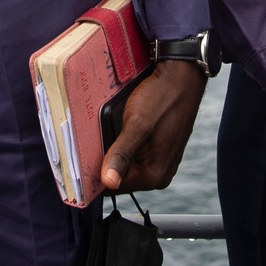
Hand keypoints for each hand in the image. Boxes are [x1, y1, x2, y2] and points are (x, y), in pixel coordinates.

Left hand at [100, 60, 206, 192]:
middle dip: (107, 161)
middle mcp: (160, 174)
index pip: (114, 187)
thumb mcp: (136, 126)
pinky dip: (127, 145)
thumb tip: (108, 183)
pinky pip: (137, 154)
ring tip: (110, 130)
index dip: (97, 173)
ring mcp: (163, 162)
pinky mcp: (162, 150)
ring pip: (128, 164)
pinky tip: (124, 128)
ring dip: (116, 151)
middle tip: (96, 139)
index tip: (83, 158)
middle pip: (121, 176)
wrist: (182, 78)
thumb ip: (121, 155)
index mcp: (153, 175)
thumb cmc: (160, 99)